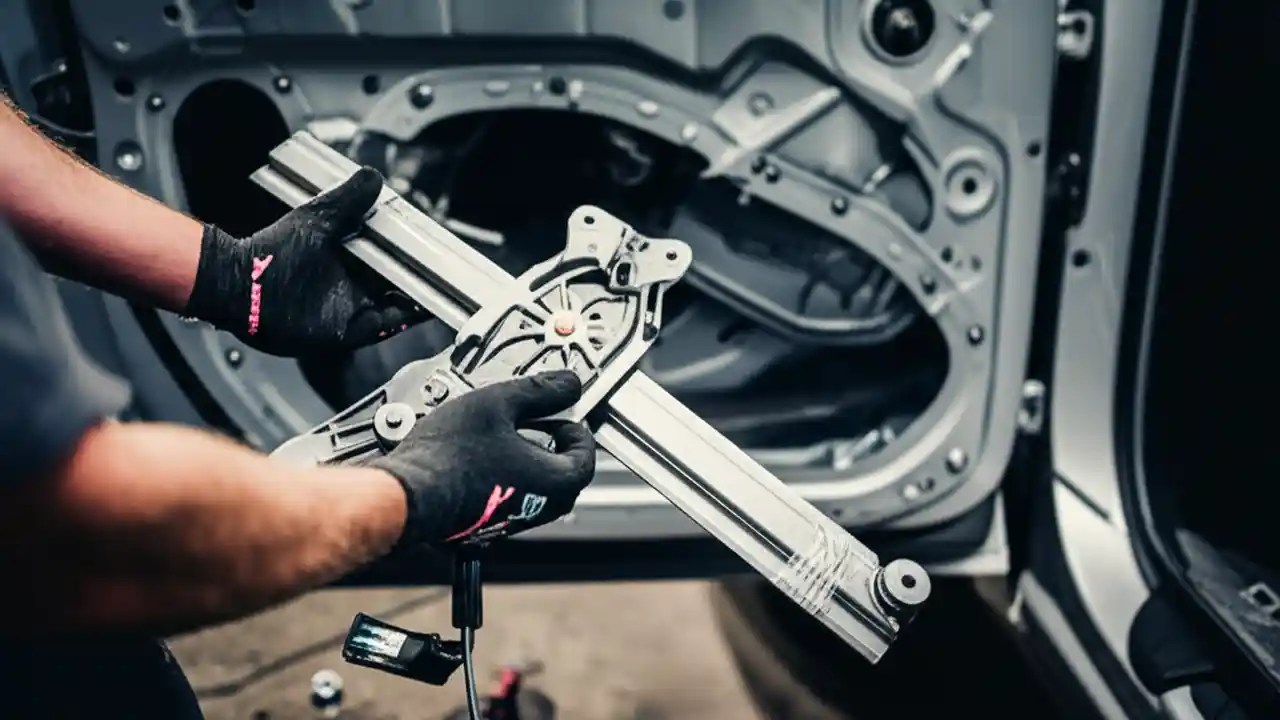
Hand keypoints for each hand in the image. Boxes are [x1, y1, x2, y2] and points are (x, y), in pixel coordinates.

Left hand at [183, 167, 427, 355]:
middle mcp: (352, 287)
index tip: (433, 250)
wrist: (242, 285)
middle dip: (421, 281)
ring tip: (440, 288)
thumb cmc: (272, 252)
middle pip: (398, 286)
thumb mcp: (318, 218)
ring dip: (417, 301)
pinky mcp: (346, 331)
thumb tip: (374, 177)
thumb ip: (347, 200)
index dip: (412, 258)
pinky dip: (401, 319)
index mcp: (348, 260)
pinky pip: (382, 328)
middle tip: (446, 271)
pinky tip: (417, 306)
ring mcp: (350, 310)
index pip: (390, 261)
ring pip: (395, 308)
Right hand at [368, 370, 596, 546]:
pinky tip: (479, 455)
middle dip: (553, 442)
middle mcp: (540, 508)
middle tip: (534, 420)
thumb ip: (539, 391)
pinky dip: (505, 475)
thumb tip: (567, 383)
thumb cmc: (449, 456)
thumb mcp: (498, 403)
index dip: (575, 424)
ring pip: (536, 486)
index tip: (559, 410)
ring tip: (501, 433)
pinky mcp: (488, 525)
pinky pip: (510, 497)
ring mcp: (513, 520)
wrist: (408, 495)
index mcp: (555, 481)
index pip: (586, 454)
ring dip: (528, 458)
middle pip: (564, 473)